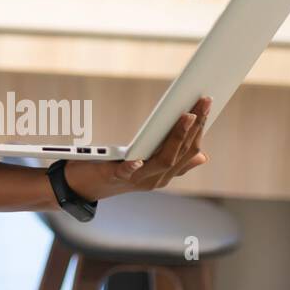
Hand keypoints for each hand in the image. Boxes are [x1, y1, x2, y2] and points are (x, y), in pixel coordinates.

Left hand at [64, 96, 211, 201]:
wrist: (82, 186)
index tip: (207, 105)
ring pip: (164, 161)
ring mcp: (137, 179)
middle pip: (182, 153)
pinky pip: (127, 173)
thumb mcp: (147, 164)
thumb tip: (204, 156)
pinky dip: (134, 166)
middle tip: (202, 103)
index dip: (201, 128)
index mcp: (165, 173)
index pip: (190, 150)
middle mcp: (155, 179)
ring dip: (177, 139)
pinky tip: (138, 157)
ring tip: (186, 117)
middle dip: (195, 127)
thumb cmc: (115, 169)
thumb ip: (174, 161)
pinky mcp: (114, 177)